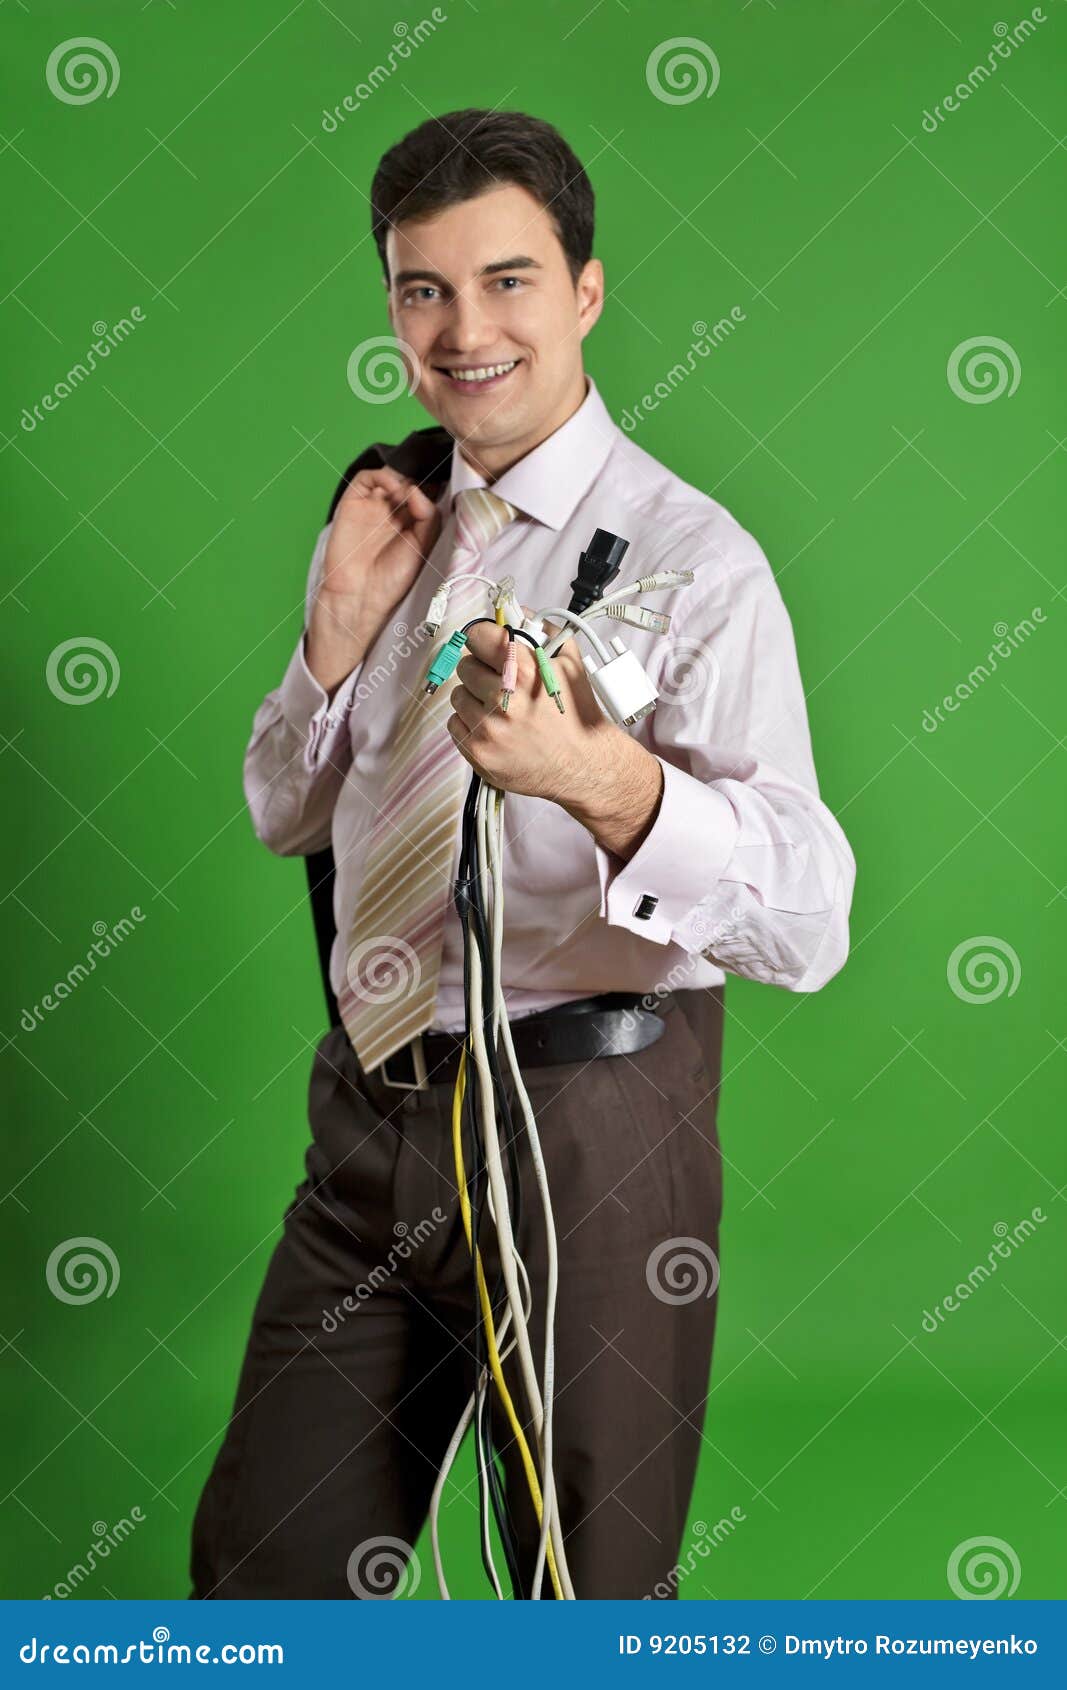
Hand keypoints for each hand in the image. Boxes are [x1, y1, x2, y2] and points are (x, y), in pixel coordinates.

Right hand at [305, 468, 441, 693]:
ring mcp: (372, 506)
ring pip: (390, 476)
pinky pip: (366, 478)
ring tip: (410, 494)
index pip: (426, 492)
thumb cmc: (391, 579)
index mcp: (412, 523)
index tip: (448, 484)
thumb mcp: (422, 548)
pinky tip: (395, 489)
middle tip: (431, 484)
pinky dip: (382, 476)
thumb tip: (417, 489)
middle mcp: (392, 512)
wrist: (360, 595)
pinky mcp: (353, 503)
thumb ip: (427, 516)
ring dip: (403, 477)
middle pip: (409, 480)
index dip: (435, 485)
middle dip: (421, 478)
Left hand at [446, 621, 663, 858]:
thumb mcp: (569, 663)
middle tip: (501, 683)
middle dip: (481, 670)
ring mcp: (488, 729)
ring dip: (474, 698)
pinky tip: (495, 728)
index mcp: (524, 670)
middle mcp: (503, 699)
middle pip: (465, 665)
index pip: (476, 635)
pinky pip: (454, 724)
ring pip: (457, 695)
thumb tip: (514, 611)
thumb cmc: (575, 712)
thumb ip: (542, 629)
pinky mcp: (478, 753)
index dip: (484, 639)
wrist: (582, 765)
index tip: (489, 646)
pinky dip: (470, 724)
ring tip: (501, 709)